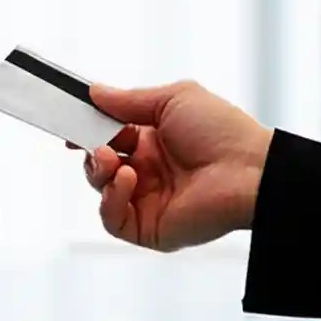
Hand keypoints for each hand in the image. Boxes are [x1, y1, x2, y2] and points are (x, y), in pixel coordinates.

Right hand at [71, 81, 272, 250]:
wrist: (249, 171)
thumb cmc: (223, 131)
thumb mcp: (173, 99)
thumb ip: (128, 99)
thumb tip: (94, 92)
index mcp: (153, 141)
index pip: (108, 138)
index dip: (87, 132)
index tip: (71, 126)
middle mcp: (149, 171)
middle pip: (99, 165)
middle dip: (91, 152)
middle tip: (99, 143)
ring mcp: (148, 201)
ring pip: (101, 191)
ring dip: (98, 173)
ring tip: (114, 161)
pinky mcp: (150, 228)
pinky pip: (113, 220)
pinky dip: (110, 199)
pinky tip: (126, 179)